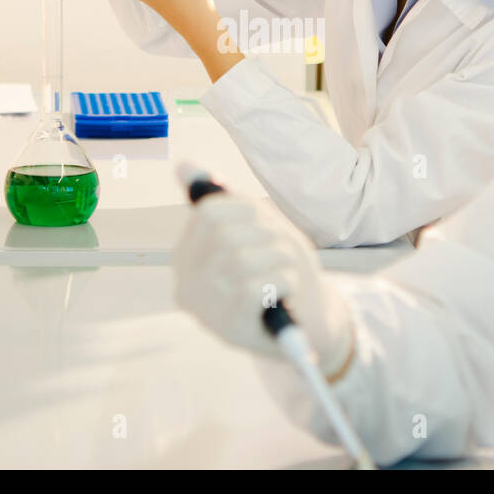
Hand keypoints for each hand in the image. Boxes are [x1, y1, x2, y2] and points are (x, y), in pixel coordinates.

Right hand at [174, 194, 354, 377]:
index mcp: (186, 256)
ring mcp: (206, 310)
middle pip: (225, 233)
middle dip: (266, 235)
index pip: (208, 212)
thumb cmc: (276, 269)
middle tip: (279, 253)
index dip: (246, 211)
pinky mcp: (231, 330)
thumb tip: (183, 164)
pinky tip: (284, 291)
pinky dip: (282, 280)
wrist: (310, 322)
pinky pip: (257, 285)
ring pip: (243, 258)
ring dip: (279, 258)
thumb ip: (221, 198)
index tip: (262, 226)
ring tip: (283, 274)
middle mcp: (187, 284)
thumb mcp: (251, 228)